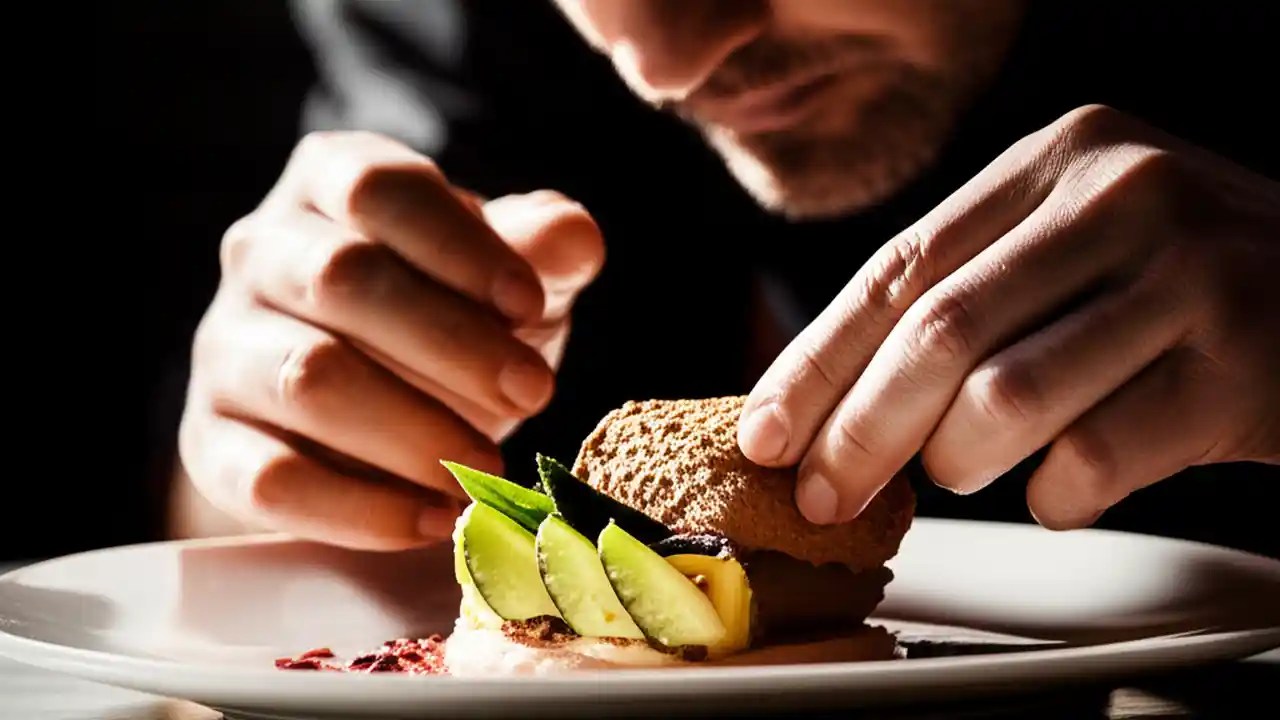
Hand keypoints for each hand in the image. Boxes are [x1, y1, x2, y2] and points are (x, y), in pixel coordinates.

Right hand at [178, 131, 603, 549]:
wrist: (370, 410)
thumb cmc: (449, 317)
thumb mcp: (503, 275)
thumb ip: (539, 252)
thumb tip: (573, 235)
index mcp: (331, 182)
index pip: (381, 190)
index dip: (460, 247)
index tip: (530, 305)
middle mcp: (262, 251)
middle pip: (342, 279)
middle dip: (452, 344)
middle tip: (533, 393)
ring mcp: (227, 347)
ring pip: (305, 378)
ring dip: (410, 430)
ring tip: (487, 466)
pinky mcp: (212, 441)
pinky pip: (269, 479)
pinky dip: (360, 507)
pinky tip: (433, 517)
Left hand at [740, 104, 1279, 528]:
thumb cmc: (1178, 283)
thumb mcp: (1073, 243)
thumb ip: (968, 293)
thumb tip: (827, 401)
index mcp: (1059, 159)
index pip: (901, 267)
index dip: (817, 361)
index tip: (766, 433)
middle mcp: (1124, 198)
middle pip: (939, 333)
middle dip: (859, 433)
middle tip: (822, 497)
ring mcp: (1191, 278)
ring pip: (1006, 403)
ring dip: (959, 463)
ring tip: (964, 469)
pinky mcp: (1240, 372)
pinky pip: (1093, 463)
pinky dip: (1053, 495)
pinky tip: (1063, 482)